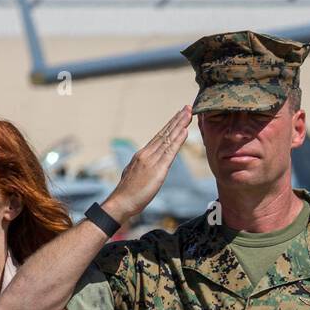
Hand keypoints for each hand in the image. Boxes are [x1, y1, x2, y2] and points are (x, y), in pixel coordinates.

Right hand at [103, 105, 192, 222]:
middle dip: (176, 120)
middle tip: (187, 107)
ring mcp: (152, 160)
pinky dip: (178, 140)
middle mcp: (147, 154)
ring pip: (168, 138)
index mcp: (142, 155)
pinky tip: (184, 131)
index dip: (169, 125)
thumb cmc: (128, 193)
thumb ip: (143, 167)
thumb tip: (149, 165)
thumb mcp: (136, 175)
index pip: (159, 137)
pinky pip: (170, 151)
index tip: (178, 116)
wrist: (121, 202)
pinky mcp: (158, 169)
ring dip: (179, 125)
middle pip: (164, 133)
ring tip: (188, 113)